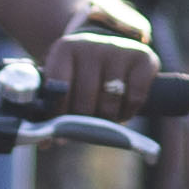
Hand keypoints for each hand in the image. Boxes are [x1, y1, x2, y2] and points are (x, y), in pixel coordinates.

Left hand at [46, 24, 160, 122]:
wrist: (109, 44)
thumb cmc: (80, 70)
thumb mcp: (62, 78)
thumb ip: (52, 106)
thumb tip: (45, 143)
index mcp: (65, 49)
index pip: (59, 90)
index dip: (59, 115)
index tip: (60, 129)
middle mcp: (91, 46)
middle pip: (85, 102)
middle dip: (84, 121)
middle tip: (85, 125)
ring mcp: (118, 50)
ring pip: (109, 104)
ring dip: (107, 120)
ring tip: (103, 117)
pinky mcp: (143, 57)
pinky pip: (135, 99)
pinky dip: (128, 112)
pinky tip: (121, 108)